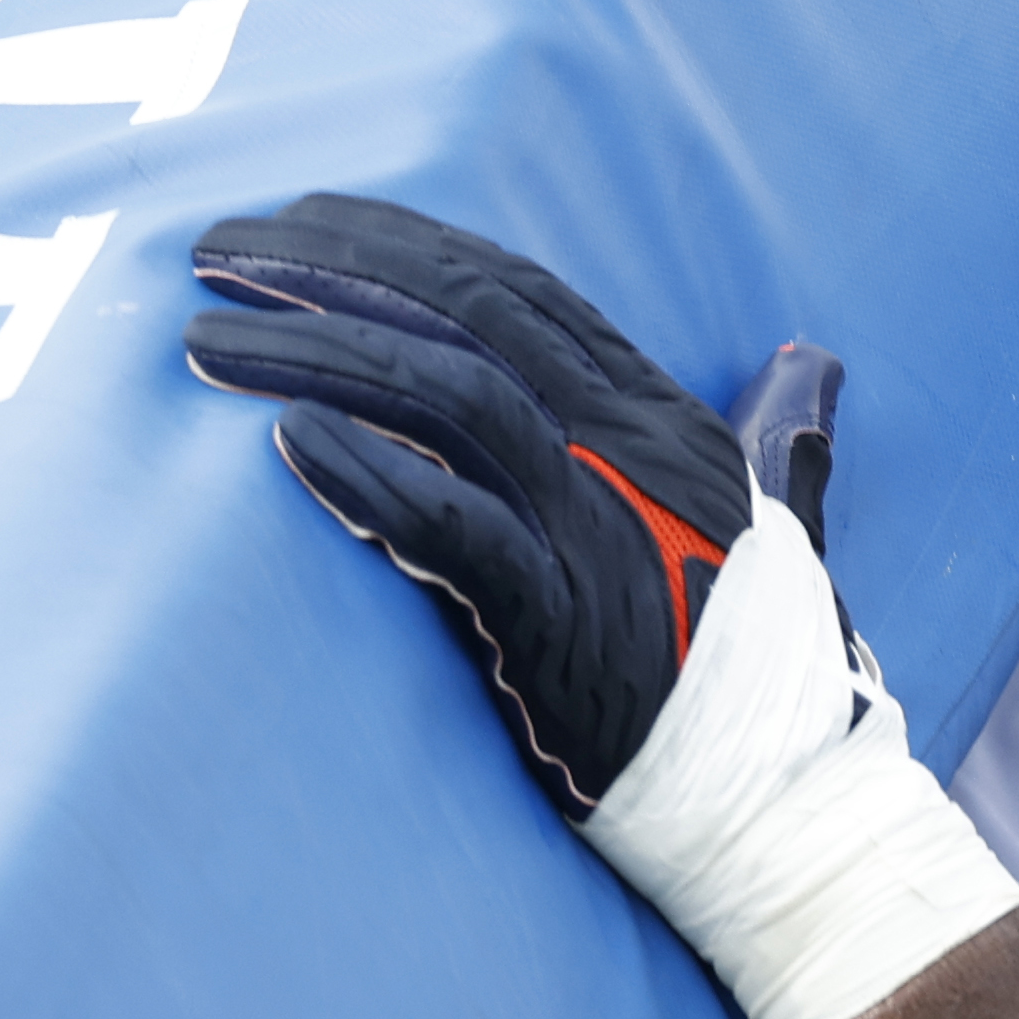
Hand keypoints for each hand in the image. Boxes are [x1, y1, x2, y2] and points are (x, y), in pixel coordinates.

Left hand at [187, 193, 1018, 1018]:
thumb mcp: (778, 521)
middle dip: (328, 269)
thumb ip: (778, 436)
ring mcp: (598, 526)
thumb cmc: (767, 666)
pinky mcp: (563, 619)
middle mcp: (629, 449)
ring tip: (208, 341)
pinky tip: (288, 442)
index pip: (514, 290)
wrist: (785, 799)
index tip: (296, 219)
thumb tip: (810, 361)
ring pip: (446, 396)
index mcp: (661, 416)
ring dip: (315, 355)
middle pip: (464, 317)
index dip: (398, 243)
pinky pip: (455, 529)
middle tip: (213, 253)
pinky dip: (370, 478)